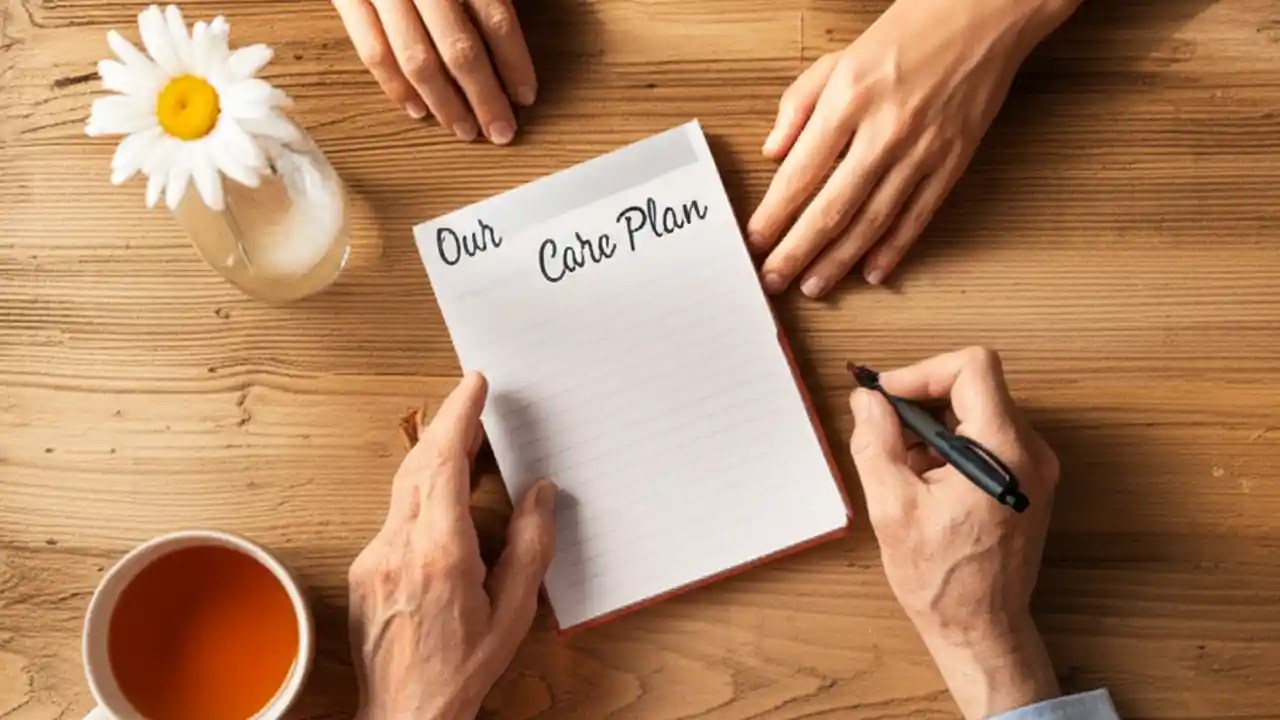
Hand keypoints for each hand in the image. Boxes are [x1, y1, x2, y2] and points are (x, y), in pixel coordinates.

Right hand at [333, 0, 535, 143]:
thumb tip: (515, 25)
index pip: (496, 20)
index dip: (514, 64)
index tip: (526, 95)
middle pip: (459, 50)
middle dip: (484, 98)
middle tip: (501, 130)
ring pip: (416, 59)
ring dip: (444, 104)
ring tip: (465, 130)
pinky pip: (372, 50)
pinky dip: (395, 87)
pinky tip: (418, 109)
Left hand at [348, 373, 555, 719]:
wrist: (404, 715)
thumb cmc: (461, 672)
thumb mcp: (513, 615)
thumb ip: (531, 548)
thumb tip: (541, 493)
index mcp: (440, 553)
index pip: (444, 463)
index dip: (460, 417)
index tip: (474, 385)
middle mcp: (397, 547)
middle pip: (419, 464)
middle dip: (448, 426)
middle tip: (475, 403)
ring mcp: (373, 557)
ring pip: (403, 487)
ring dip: (434, 457)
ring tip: (465, 443)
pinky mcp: (363, 569)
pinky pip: (393, 514)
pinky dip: (420, 491)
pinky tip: (442, 498)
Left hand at [747, 0, 1079, 296]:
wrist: (981, 17)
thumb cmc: (906, 34)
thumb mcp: (838, 59)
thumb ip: (798, 105)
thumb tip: (773, 152)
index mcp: (848, 100)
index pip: (800, 173)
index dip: (774, 215)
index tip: (754, 241)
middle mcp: (884, 130)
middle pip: (832, 207)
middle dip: (798, 251)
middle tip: (774, 279)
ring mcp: (922, 150)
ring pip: (873, 220)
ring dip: (839, 260)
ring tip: (814, 285)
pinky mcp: (952, 161)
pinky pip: (918, 215)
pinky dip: (895, 248)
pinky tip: (872, 272)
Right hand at [849, 348, 1060, 718]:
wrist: (982, 629)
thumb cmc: (942, 579)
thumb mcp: (892, 507)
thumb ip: (876, 442)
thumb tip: (867, 400)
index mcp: (1004, 450)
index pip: (973, 366)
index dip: (922, 371)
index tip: (888, 396)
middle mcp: (1031, 452)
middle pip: (974, 387)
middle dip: (921, 402)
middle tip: (883, 432)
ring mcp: (1035, 468)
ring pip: (978, 412)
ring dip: (932, 427)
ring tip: (902, 468)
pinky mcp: (1028, 482)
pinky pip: (986, 439)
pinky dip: (950, 447)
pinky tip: (924, 483)